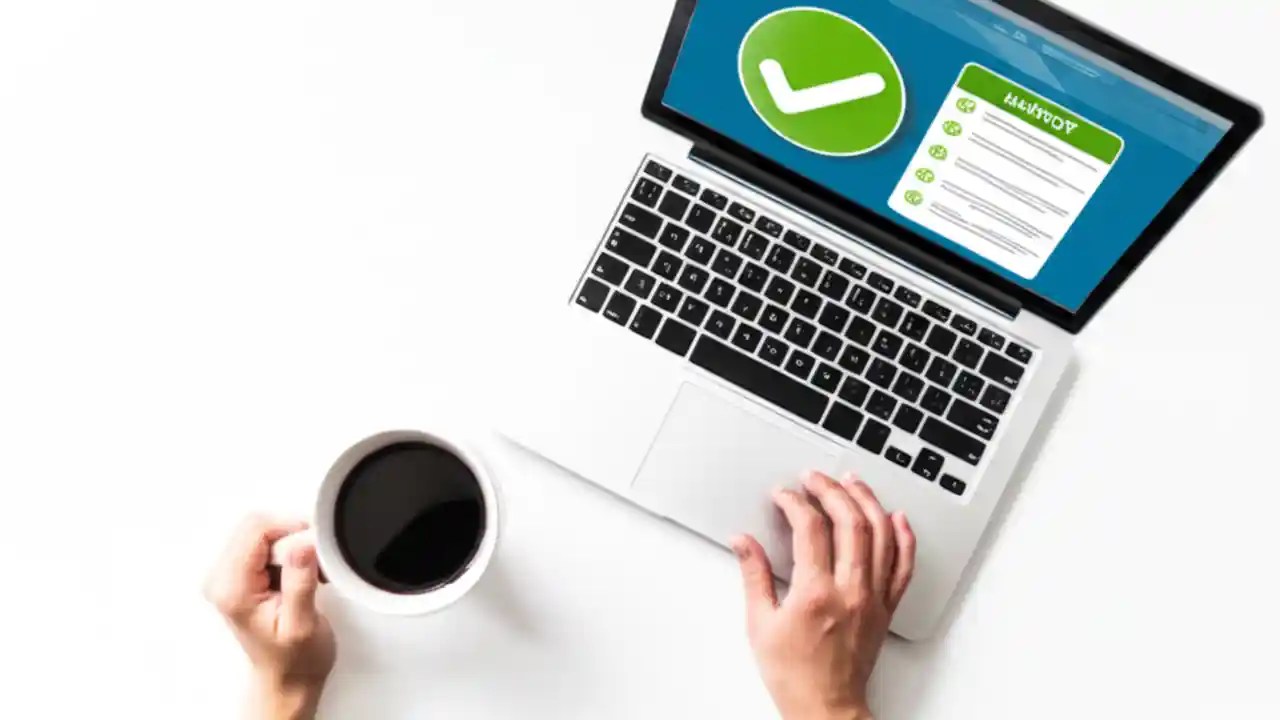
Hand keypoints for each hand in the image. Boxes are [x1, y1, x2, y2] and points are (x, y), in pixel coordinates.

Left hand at [204, 516, 335, 719]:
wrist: (287, 678)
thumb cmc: (294, 659)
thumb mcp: (302, 624)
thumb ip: (300, 582)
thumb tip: (301, 544)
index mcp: (232, 589)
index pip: (255, 529)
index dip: (291, 530)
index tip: (313, 550)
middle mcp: (222, 578)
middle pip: (256, 525)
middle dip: (292, 536)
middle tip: (313, 564)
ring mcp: (229, 574)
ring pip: (262, 530)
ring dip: (292, 543)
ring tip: (308, 572)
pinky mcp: (241, 573)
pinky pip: (265, 541)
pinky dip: (288, 549)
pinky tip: (299, 571)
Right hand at [732, 473, 915, 719]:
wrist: (826, 708)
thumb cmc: (794, 674)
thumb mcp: (760, 624)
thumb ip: (753, 575)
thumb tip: (742, 542)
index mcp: (815, 594)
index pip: (809, 529)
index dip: (794, 503)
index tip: (783, 495)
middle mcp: (850, 592)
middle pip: (850, 522)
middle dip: (831, 490)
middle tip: (814, 477)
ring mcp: (873, 598)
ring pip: (881, 535)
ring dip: (867, 501)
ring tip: (852, 481)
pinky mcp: (886, 608)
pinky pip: (903, 566)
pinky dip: (903, 537)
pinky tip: (896, 518)